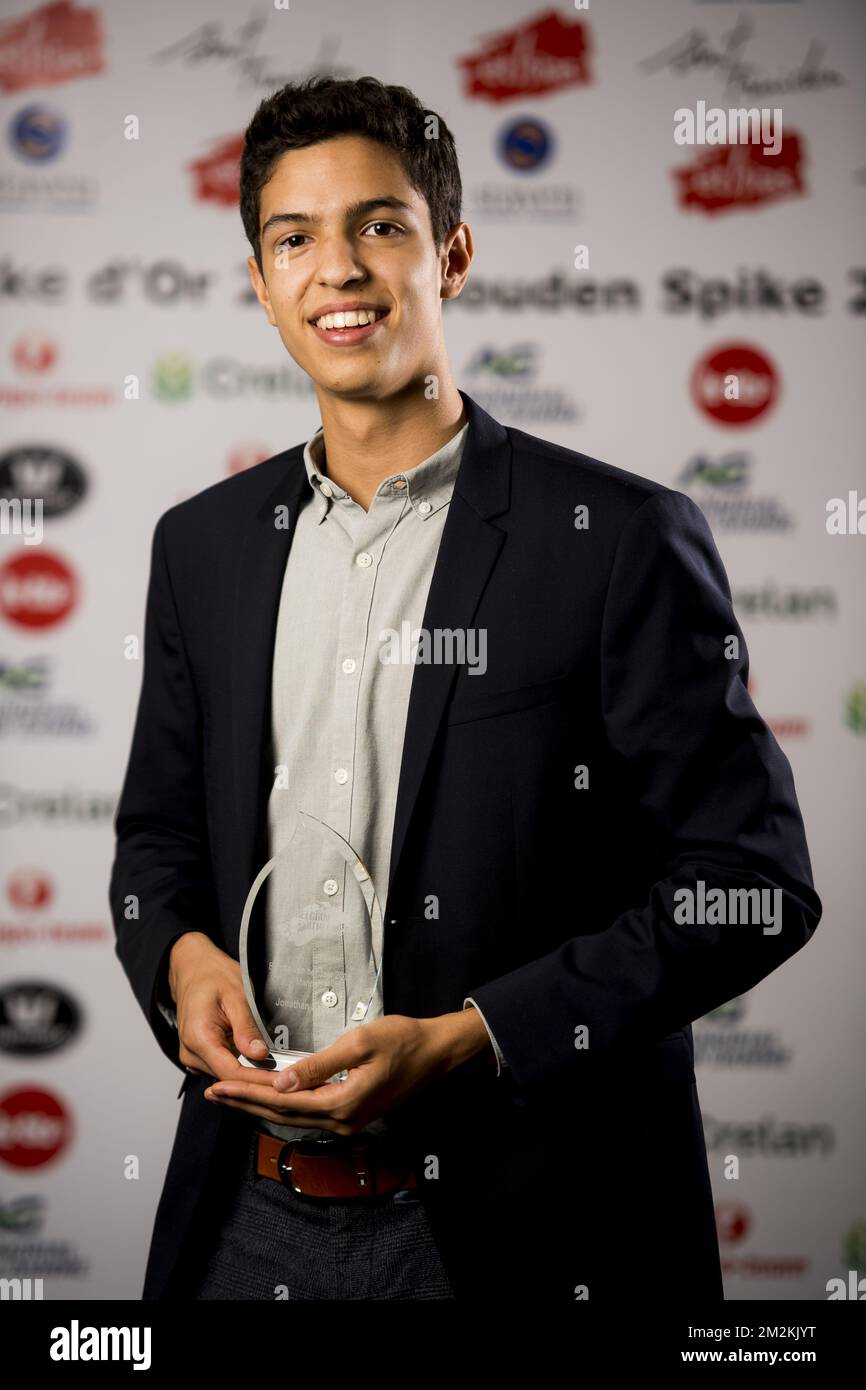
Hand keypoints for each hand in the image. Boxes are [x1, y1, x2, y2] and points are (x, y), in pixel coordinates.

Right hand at [168, 931, 270, 1080]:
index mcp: (198, 1037)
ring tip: (282, 1076)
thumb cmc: (214, 977)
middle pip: (230, 1080)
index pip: (231, 1073)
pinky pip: (224, 1069)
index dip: (259, 1080)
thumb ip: (246, 1026)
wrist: (194, 970)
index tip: (284, 1081)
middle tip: (291, 1081)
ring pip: (228, 1078)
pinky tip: (265, 1068)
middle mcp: (191, 1053)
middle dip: (260, 1082)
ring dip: (253, 1078)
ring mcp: (193, 1057)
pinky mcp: (200, 1056)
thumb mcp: (236, 994)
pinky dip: (244, 1070)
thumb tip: (260, 1053)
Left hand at [202, 1007, 494, 1133]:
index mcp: (342, 1104)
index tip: (218, 1084)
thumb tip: (281, 1083)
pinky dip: (282, 1105)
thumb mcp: (359, 1044)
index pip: (282, 1101)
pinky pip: (308, 1113)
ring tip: (231, 1096)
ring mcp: (348, 1122)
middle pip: (282, 1115)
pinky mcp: (352, 1114)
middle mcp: (342, 1121)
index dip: (247, 1092)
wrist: (437, 1053)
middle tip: (212, 1093)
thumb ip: (318, 1065)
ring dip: (260, 1106)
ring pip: (293, 1117)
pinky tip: (269, 1098)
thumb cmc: (402, 1040)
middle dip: (245, 1103)